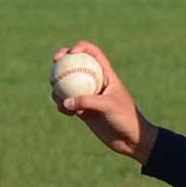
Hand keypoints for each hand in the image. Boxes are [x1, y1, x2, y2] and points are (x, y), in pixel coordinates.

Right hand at [52, 40, 157, 165]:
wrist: (130, 139)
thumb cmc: (125, 117)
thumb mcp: (109, 105)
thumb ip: (87, 101)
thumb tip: (64, 101)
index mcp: (106, 74)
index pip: (93, 54)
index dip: (81, 47)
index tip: (71, 53)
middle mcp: (96, 82)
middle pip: (76, 64)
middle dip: (62, 59)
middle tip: (54, 61)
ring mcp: (88, 96)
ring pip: (67, 85)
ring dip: (58, 86)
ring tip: (56, 94)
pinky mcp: (83, 110)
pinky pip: (67, 104)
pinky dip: (63, 105)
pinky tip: (64, 110)